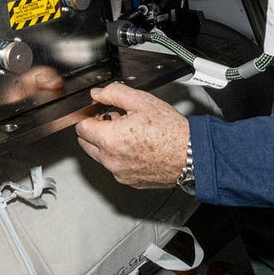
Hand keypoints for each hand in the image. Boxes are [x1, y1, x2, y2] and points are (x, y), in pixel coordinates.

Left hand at [74, 83, 189, 188]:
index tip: (96, 111)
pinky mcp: (129, 181)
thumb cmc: (171, 131)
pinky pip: (114, 167)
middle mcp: (111, 160)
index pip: (81, 127)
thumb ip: (114, 93)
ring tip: (127, 132)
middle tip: (112, 119)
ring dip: (105, 143)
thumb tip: (98, 93)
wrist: (192, 155)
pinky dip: (118, 156)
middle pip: (86, 143)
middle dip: (94, 129)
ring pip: (99, 156)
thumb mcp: (141, 101)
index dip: (88, 115)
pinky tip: (135, 145)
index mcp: (110, 139)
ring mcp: (120, 173)